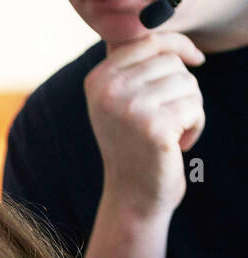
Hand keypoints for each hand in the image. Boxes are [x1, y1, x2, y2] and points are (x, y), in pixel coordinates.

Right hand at [83, 31, 205, 219]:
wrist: (132, 195)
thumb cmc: (135, 145)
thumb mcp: (123, 101)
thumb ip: (134, 66)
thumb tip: (156, 25)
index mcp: (97, 80)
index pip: (150, 41)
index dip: (180, 47)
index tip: (196, 60)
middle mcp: (107, 92)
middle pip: (172, 62)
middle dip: (183, 87)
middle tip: (168, 117)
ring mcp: (129, 109)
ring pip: (188, 83)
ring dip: (191, 108)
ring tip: (170, 132)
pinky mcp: (154, 127)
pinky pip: (194, 107)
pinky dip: (195, 126)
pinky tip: (177, 145)